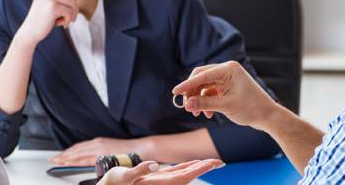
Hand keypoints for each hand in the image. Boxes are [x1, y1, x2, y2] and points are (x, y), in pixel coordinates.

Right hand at [15, 0, 76, 44]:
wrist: (30, 32)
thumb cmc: (43, 19)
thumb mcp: (49, 3)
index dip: (73, 1)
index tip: (69, 12)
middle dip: (74, 8)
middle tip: (69, 18)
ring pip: (73, 3)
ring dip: (71, 14)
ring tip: (64, 21)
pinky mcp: (52, 7)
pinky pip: (69, 12)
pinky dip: (68, 20)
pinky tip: (62, 25)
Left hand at [50, 137, 149, 165]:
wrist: (139, 149)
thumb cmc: (127, 152)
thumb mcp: (110, 150)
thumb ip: (101, 154)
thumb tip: (93, 159)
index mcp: (98, 142)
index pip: (79, 147)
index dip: (68, 152)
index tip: (60, 156)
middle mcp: (96, 143)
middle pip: (75, 149)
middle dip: (63, 154)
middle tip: (52, 159)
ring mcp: (98, 148)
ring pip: (77, 153)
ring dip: (65, 157)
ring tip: (56, 161)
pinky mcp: (101, 154)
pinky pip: (84, 158)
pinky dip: (74, 160)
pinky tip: (67, 162)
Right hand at [98, 159, 223, 184]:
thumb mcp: (124, 178)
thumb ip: (138, 172)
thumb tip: (153, 165)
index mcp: (160, 184)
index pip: (185, 175)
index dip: (200, 169)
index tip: (214, 164)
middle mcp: (163, 184)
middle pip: (189, 174)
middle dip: (204, 167)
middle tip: (221, 162)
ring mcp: (161, 181)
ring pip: (184, 173)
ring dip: (198, 167)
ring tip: (211, 163)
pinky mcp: (156, 179)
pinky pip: (175, 172)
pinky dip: (185, 167)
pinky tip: (191, 164)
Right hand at [171, 61, 279, 130]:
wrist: (268, 116)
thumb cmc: (251, 108)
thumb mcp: (226, 106)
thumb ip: (204, 104)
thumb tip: (186, 104)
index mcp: (229, 69)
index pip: (202, 75)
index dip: (187, 85)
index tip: (174, 93)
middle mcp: (227, 70)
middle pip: (201, 78)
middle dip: (192, 92)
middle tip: (186, 106)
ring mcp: (227, 78)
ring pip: (204, 86)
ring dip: (199, 99)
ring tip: (197, 114)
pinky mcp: (227, 87)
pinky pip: (210, 92)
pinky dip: (206, 102)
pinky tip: (208, 114)